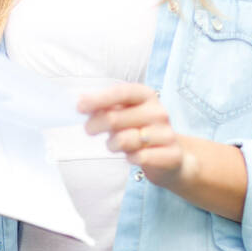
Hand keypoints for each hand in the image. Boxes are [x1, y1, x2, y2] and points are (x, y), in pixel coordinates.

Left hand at [78, 83, 195, 189]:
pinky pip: (138, 158)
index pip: (121, 92)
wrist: (172, 158)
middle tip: (89, 130)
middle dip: (95, 125)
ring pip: (124, 140)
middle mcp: (158, 112)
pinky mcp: (170, 155)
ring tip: (114, 145)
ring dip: (112, 144)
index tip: (80, 106)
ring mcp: (166, 133)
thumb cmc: (141, 131)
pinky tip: (132, 156)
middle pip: (115, 117)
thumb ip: (106, 108)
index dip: (99, 98)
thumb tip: (82, 102)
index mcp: (146, 96)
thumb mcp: (125, 115)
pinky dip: (130, 158)